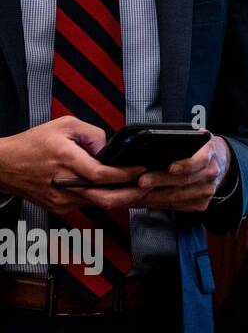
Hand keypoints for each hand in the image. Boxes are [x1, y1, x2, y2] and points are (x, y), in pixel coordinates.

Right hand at [0, 117, 142, 213]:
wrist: (4, 165)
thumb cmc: (32, 144)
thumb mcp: (64, 125)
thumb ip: (92, 133)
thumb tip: (109, 148)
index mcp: (65, 159)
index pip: (101, 175)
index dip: (126, 175)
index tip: (141, 170)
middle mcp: (64, 183)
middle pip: (105, 198)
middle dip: (132, 195)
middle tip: (149, 186)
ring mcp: (61, 199)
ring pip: (99, 204)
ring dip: (121, 197)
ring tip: (137, 187)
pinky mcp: (60, 207)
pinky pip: (87, 204)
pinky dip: (102, 197)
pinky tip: (114, 190)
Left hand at [112, 136, 231, 212]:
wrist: (221, 162)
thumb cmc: (201, 149)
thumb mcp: (195, 137)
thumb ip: (181, 139)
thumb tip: (153, 142)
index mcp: (209, 154)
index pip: (199, 160)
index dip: (184, 165)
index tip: (170, 167)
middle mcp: (210, 174)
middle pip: (183, 181)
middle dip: (160, 182)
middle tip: (141, 182)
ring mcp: (206, 191)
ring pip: (177, 197)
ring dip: (154, 196)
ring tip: (135, 193)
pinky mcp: (201, 204)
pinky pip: (176, 206)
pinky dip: (157, 204)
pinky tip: (143, 201)